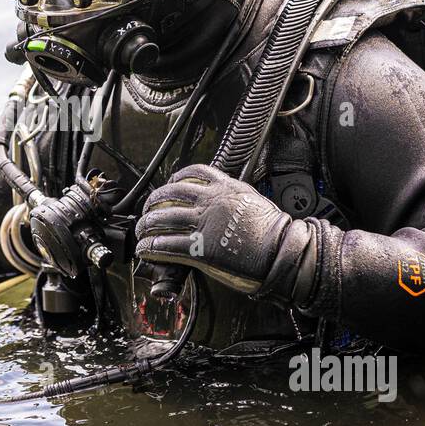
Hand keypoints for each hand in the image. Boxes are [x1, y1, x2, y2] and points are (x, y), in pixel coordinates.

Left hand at [135, 164, 313, 296]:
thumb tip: (225, 201)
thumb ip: (234, 198)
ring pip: (163, 220)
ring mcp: (204, 225)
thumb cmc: (275, 231)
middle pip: (170, 195)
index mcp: (225, 188)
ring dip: (146, 225)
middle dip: (153, 202)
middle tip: (147, 210)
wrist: (283, 252)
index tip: (168, 185)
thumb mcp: (254, 201)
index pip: (193, 173)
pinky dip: (152, 247)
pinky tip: (146, 250)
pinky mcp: (201, 249)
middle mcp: (211, 202)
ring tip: (141, 231)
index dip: (175, 178)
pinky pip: (167, 245)